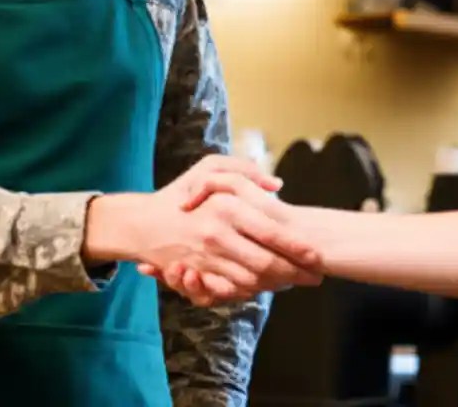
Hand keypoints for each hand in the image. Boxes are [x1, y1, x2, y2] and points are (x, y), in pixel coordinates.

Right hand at [139, 170, 321, 305]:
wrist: (141, 224)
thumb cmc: (181, 192)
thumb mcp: (210, 168)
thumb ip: (246, 170)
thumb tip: (277, 185)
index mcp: (227, 206)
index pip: (272, 232)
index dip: (298, 247)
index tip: (317, 255)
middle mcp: (218, 234)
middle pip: (267, 263)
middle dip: (295, 273)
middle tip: (314, 277)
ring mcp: (207, 258)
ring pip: (253, 280)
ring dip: (277, 284)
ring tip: (295, 281)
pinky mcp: (198, 274)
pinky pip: (232, 289)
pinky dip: (252, 290)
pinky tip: (266, 285)